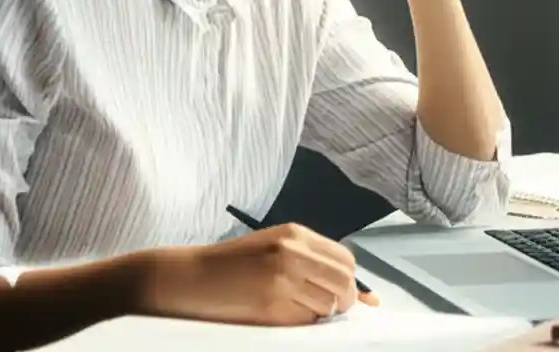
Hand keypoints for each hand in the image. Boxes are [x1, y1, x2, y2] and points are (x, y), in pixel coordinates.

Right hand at [147, 223, 376, 325]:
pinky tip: (278, 314)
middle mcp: (292, 252)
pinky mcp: (272, 307)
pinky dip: (300, 323)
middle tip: (324, 308)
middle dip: (342, 301)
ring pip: (328, 306)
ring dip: (318, 314)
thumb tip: (368, 299)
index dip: (349, 281)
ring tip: (292, 307)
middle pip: (344, 283)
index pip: (346, 259)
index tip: (340, 293)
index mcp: (294, 234)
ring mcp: (282, 280)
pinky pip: (305, 322)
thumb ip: (315, 264)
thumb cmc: (232, 265)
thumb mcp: (274, 249)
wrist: (190, 278)